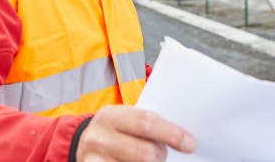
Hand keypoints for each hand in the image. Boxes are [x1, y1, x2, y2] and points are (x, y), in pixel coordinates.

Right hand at [76, 105, 195, 161]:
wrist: (83, 146)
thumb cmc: (116, 132)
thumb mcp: (125, 120)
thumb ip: (147, 125)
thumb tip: (184, 139)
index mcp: (110, 116)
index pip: (146, 123)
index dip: (172, 134)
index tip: (190, 144)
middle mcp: (98, 139)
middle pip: (146, 154)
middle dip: (162, 156)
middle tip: (163, 155)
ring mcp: (94, 161)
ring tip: (150, 161)